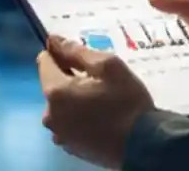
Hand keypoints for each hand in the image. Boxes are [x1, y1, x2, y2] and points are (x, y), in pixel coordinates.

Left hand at [38, 35, 154, 169]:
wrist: (144, 145)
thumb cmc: (127, 101)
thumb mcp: (108, 66)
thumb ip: (77, 51)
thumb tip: (53, 40)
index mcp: (56, 92)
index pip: (44, 62)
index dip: (61, 54)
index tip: (81, 58)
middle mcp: (50, 115)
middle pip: (52, 85)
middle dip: (70, 78)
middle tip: (98, 81)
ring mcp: (59, 134)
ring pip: (61, 106)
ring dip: (74, 99)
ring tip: (101, 100)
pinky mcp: (71, 148)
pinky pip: (69, 123)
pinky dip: (79, 117)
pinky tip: (100, 118)